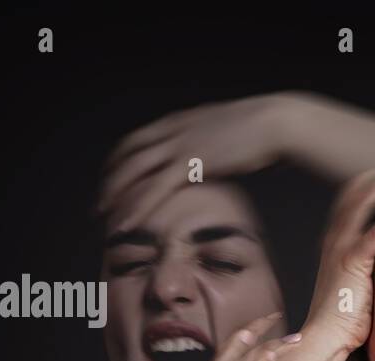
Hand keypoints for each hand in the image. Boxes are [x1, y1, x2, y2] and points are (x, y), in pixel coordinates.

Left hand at [98, 94, 288, 225]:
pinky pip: (155, 188)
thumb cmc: (261, 131)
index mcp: (178, 122)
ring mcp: (179, 145)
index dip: (119, 163)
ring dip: (116, 196)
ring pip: (133, 172)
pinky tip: (127, 224)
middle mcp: (172, 130)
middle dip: (110, 182)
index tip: (112, 182)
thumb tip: (213, 158)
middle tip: (99, 205)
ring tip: (105, 219)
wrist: (275, 123)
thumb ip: (210, 145)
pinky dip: (138, 207)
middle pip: (127, 156)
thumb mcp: (226, 134)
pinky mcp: (190, 162)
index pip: (135, 141)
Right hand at [305, 169, 374, 352]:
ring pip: (362, 205)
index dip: (364, 188)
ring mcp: (341, 249)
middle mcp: (334, 241)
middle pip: (352, 196)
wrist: (324, 337)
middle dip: (374, 178)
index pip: (348, 206)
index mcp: (333, 246)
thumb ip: (369, 272)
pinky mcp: (353, 261)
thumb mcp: (356, 289)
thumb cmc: (341, 322)